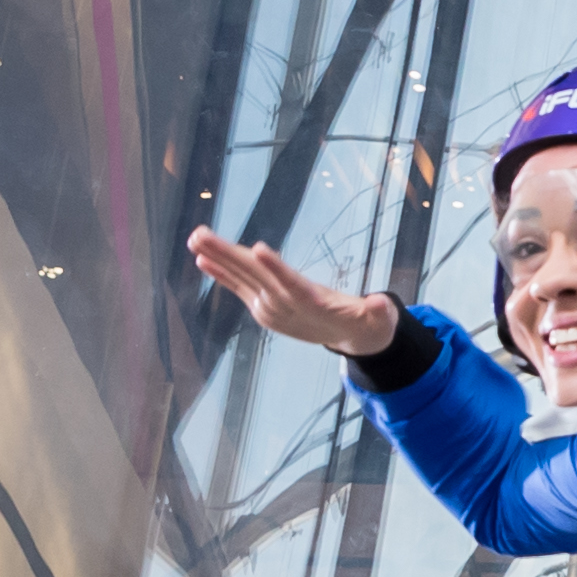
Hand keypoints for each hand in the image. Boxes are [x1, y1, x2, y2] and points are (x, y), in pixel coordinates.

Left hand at [187, 228, 406, 356]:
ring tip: (194, 239)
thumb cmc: (367, 321)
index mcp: (313, 305)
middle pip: (255, 277)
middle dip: (228, 255)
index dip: (276, 268)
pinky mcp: (262, 307)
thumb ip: (378, 312)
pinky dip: (221, 273)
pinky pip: (238, 287)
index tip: (258, 249)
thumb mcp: (379, 318)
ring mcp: (270, 308)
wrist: (349, 340)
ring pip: (241, 278)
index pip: (292, 284)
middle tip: (201, 236)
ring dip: (216, 258)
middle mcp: (285, 306)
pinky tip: (202, 259)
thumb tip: (381, 305)